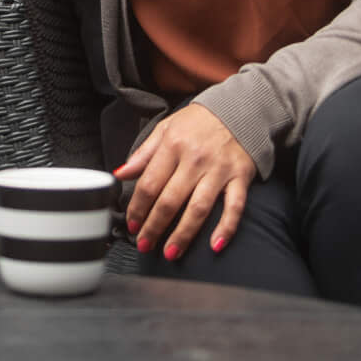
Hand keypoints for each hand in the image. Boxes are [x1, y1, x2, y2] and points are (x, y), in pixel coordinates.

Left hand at [113, 103, 256, 262]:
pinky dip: (226, 227)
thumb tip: (120, 174)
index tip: (131, 225)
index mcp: (172, 146)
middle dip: (154, 227)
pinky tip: (215, 245)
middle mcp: (195, 159)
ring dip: (183, 234)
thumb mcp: (165, 129)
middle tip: (145, 245)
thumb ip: (143, 154)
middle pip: (170, 200)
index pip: (149, 184)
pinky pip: (235, 206)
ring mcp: (219, 170)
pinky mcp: (241, 177)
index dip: (137, 208)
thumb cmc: (198, 122)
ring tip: (170, 253)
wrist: (239, 108)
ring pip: (198, 208)